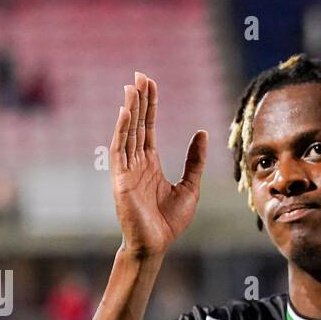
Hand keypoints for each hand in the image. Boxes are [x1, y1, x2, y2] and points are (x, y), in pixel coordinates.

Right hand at [110, 73, 207, 257]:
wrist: (156, 244)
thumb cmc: (169, 221)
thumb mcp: (190, 186)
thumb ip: (194, 160)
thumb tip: (201, 133)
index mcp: (150, 164)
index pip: (147, 128)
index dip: (149, 106)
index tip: (149, 84)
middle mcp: (136, 163)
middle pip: (136, 125)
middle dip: (138, 100)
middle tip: (140, 75)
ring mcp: (126, 169)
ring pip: (127, 132)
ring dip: (129, 109)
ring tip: (132, 87)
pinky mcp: (120, 179)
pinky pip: (119, 150)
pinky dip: (121, 130)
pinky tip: (125, 113)